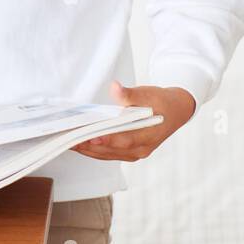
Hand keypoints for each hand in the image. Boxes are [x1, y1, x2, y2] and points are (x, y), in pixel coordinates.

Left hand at [71, 80, 196, 161]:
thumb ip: (129, 94)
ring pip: (108, 155)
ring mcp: (136, 153)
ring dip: (88, 150)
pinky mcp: (130, 153)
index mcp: (148, 135)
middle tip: (68, 139)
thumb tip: (115, 88)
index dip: (107, 140)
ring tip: (67, 142)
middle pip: (112, 150)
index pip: (125, 140)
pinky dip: (94, 150)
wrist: (176, 110)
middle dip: (89, 145)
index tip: (90, 137)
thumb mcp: (147, 94)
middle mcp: (142, 149)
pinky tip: (79, 144)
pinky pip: (109, 155)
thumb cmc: (161, 102)